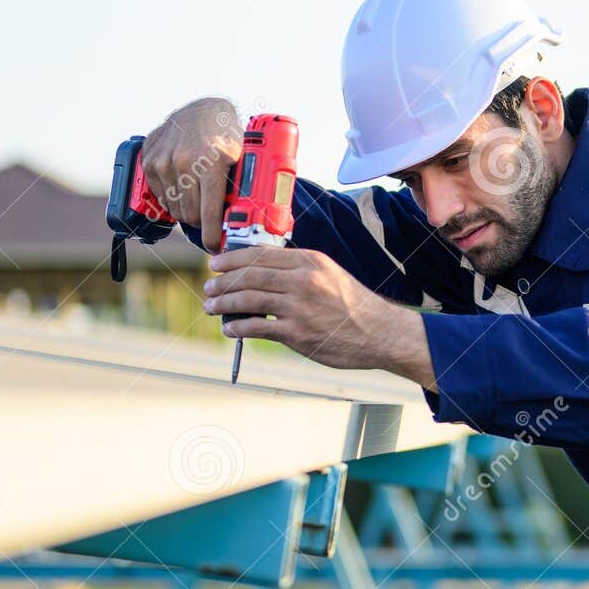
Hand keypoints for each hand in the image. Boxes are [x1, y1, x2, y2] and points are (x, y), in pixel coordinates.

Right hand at [141, 97, 241, 251]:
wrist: (203, 110)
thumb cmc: (227, 137)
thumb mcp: (242, 159)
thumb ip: (243, 189)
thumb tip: (247, 225)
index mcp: (212, 164)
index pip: (209, 215)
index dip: (212, 237)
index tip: (214, 246)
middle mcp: (184, 162)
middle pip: (191, 215)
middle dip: (202, 223)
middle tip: (211, 218)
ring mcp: (163, 161)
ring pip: (174, 208)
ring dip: (187, 211)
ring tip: (199, 200)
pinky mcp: (149, 160)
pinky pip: (160, 196)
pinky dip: (173, 198)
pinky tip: (184, 187)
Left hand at [203, 247, 436, 388]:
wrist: (380, 333)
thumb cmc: (354, 305)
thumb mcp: (329, 275)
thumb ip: (299, 271)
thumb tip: (261, 273)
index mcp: (309, 261)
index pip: (261, 254)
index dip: (233, 259)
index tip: (216, 264)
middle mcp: (303, 280)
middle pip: (249, 276)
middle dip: (223, 282)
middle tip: (209, 288)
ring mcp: (299, 306)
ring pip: (247, 300)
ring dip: (223, 303)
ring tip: (211, 306)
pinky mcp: (297, 333)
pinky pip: (256, 327)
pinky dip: (237, 327)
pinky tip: (229, 329)